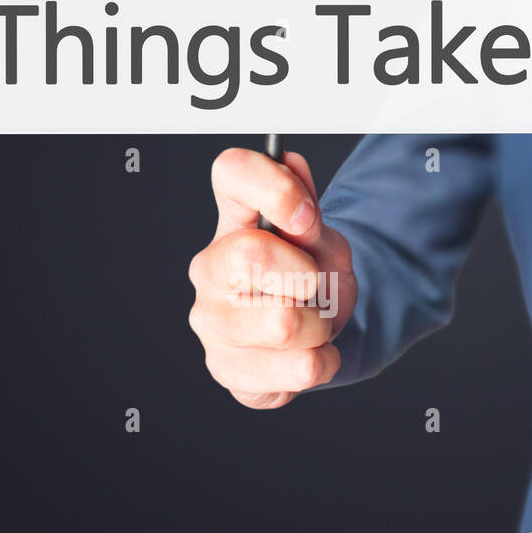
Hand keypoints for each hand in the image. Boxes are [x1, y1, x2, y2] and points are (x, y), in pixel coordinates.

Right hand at [188, 148, 356, 408]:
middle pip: (251, 253)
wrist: (317, 336)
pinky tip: (309, 355)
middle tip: (315, 288)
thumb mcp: (322, 241)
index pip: (231, 174)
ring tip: (314, 325)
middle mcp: (209, 269)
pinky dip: (322, 363)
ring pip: (281, 322)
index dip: (274, 189)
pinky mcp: (226, 369)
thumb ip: (307, 209)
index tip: (306, 219)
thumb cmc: (312, 280)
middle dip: (306, 276)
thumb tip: (291, 162)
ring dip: (320, 326)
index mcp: (232, 223)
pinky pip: (295, 370)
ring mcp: (210, 322)